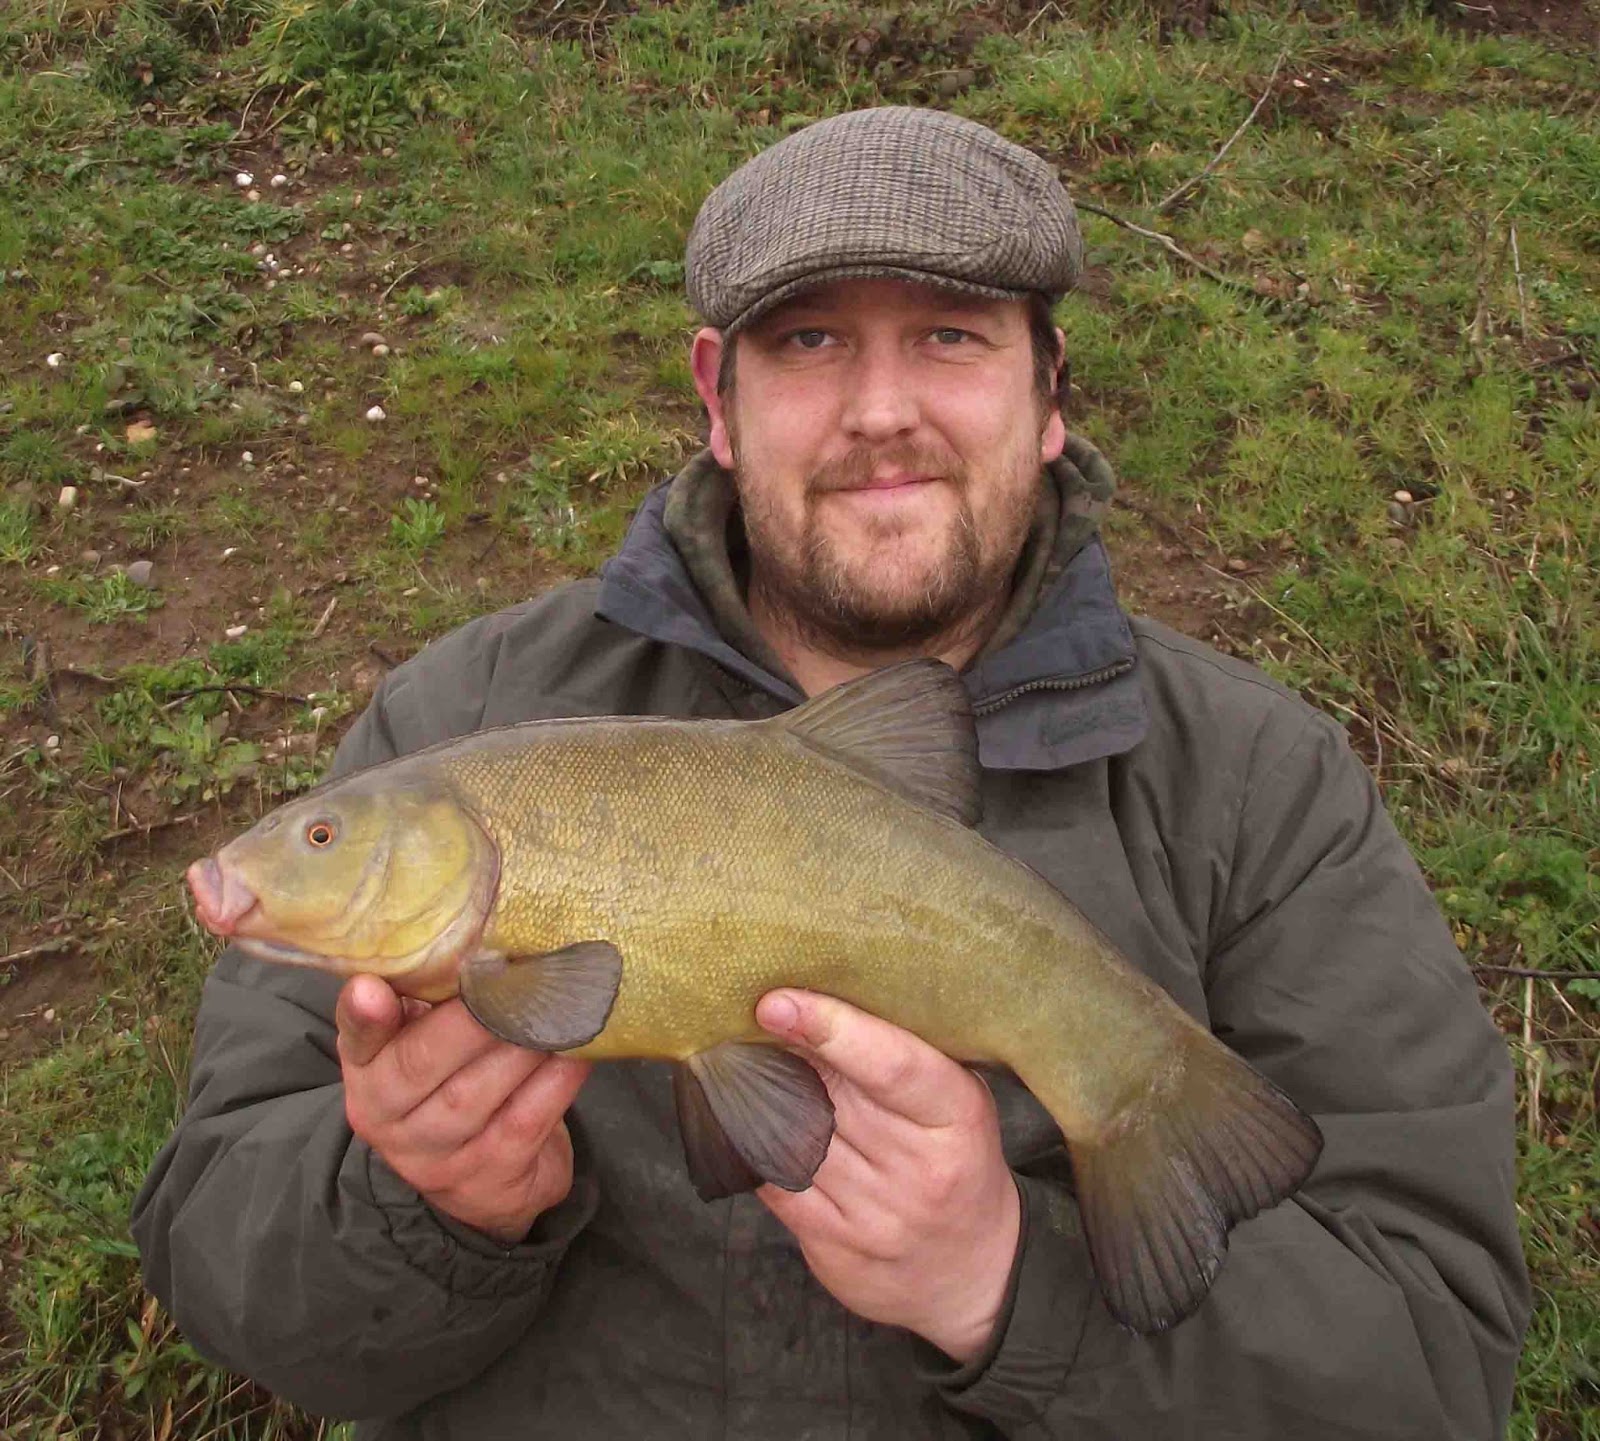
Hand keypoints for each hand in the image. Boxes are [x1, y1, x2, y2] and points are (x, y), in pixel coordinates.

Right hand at [336, 973, 589, 1245]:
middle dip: (473, 1018)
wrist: (486, 1184)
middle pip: (421, 1062)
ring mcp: (436, 1157)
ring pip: (474, 1094)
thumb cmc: (456, 1086)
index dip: (363, 1015)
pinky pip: (523, 1122)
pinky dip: (554, 1082)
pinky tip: (576, 1051)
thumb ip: (426, 998)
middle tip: (518, 978)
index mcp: (367, 1071)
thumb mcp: (424, 1044)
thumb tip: (468, 940)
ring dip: (521, 1044)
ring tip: (557, 1006)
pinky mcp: (490, 1178)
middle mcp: (387, 1119)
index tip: (372, 988)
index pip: (355, 1039)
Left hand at [754, 990, 1020, 1362]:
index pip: (891, 1065)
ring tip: (737, 1064)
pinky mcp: (837, 1248)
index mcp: (957, 1116)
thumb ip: (903, 1057)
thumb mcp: (955, 1102)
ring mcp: (877, 1215)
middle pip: (829, 1097)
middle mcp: (919, 1169)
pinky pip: (775, 1184)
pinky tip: (744, 1121)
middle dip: (781, 1057)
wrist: (972, 1271)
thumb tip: (822, 998)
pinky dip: (753, 1148)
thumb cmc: (956, 1160)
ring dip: (757, 1100)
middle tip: (742, 1020)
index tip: (776, 1003)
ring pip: (793, 1140)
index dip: (830, 1028)